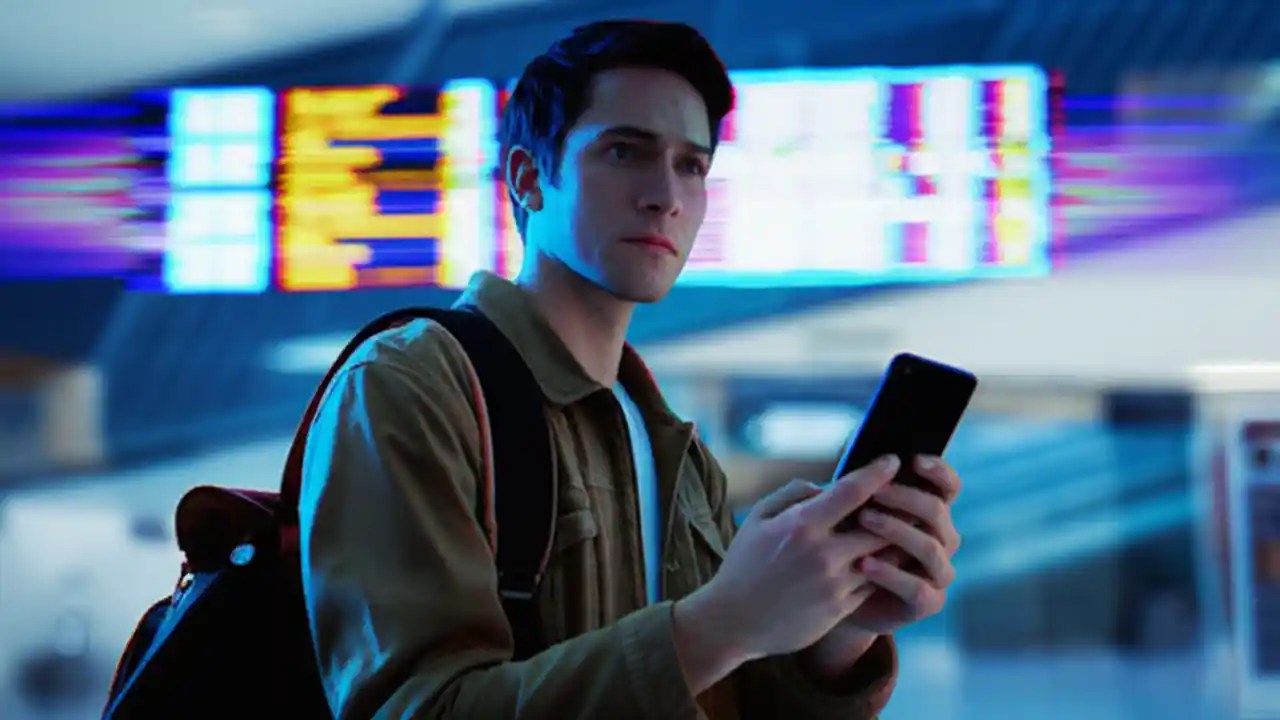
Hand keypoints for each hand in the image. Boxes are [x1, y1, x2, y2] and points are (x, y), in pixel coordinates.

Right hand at [672, 456, 899, 692]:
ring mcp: (835, 584)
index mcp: (801, 525)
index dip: (877, 472)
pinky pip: (874, 583)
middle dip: (897, 508)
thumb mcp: (757, 519)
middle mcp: (823, 553)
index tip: (892, 460)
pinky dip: (883, 569)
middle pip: (880, 524)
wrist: (733, 622)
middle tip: (907, 497)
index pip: (852, 491)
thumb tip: (825, 487)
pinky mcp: (840, 609)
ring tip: (902, 528)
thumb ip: (792, 494)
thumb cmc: (743, 564)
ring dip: (894, 540)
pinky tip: (884, 561)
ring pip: (884, 556)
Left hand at [843, 455, 962, 634]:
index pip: (948, 486)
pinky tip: (863, 563)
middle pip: (937, 512)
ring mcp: (938, 572)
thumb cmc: (844, 543)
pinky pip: (917, 587)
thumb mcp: (849, 510)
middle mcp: (943, 539)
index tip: (913, 459)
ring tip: (865, 518)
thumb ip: (860, 484)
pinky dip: (890, 573)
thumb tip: (854, 448)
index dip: (937, 471)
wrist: (837, 598)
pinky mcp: (928, 602)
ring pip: (930, 547)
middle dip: (905, 498)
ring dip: (897, 530)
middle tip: (875, 492)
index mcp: (930, 512)